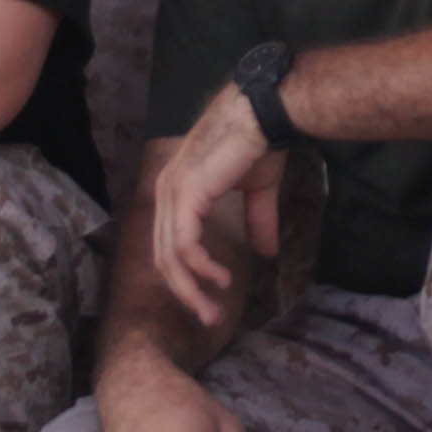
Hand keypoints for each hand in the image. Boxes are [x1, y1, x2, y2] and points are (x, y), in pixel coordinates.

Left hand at [151, 89, 285, 328]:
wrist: (263, 114)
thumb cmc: (258, 142)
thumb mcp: (257, 190)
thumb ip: (257, 221)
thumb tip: (267, 254)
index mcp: (176, 190)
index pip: (169, 243)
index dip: (185, 276)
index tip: (208, 301)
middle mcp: (166, 192)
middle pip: (164, 258)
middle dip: (186, 293)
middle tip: (209, 318)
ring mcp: (172, 193)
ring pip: (171, 258)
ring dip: (192, 289)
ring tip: (214, 309)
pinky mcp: (186, 195)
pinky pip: (185, 245)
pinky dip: (201, 268)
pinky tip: (221, 279)